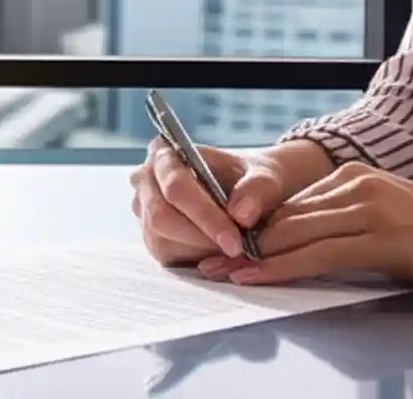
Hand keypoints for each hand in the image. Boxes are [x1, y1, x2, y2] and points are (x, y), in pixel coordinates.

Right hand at [130, 138, 330, 266]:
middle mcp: (146, 179)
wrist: (249, 192)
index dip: (204, 216)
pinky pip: (165, 255)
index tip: (235, 242)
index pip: (176, 186)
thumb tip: (240, 214)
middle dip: (201, 239)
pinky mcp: (151, 235)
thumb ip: (259, 189)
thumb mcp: (268, 176)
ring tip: (233, 248)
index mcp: (166, 153)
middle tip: (238, 252)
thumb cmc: (252, 179)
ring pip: (161, 241)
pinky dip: (195, 259)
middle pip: (161, 217)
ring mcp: (144, 209)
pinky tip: (219, 252)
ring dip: (200, 252)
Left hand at [196, 162, 412, 295]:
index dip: (251, 228)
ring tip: (215, 273)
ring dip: (248, 256)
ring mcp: (367, 207)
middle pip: (281, 217)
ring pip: (292, 233)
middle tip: (202, 259)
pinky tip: (254, 277)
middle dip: (238, 241)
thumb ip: (351, 230)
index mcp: (353, 179)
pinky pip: (318, 253)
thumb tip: (312, 251)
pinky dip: (280, 267)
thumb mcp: (391, 224)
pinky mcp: (381, 235)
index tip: (221, 244)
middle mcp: (354, 185)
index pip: (289, 206)